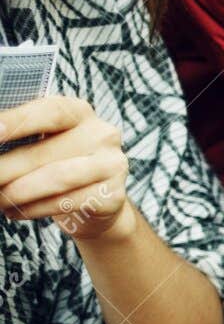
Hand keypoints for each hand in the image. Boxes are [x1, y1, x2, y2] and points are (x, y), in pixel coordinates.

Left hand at [0, 96, 130, 240]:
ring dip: (17, 193)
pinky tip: (15, 212)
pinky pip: (66, 203)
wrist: (99, 200)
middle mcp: (101, 134)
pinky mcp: (113, 195)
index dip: (17, 121)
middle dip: (4, 169)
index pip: (49, 112)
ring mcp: (112, 165)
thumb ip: (23, 138)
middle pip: (44, 152)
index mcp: (80, 112)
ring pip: (56, 179)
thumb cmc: (61, 164)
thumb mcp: (46, 142)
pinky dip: (33, 209)